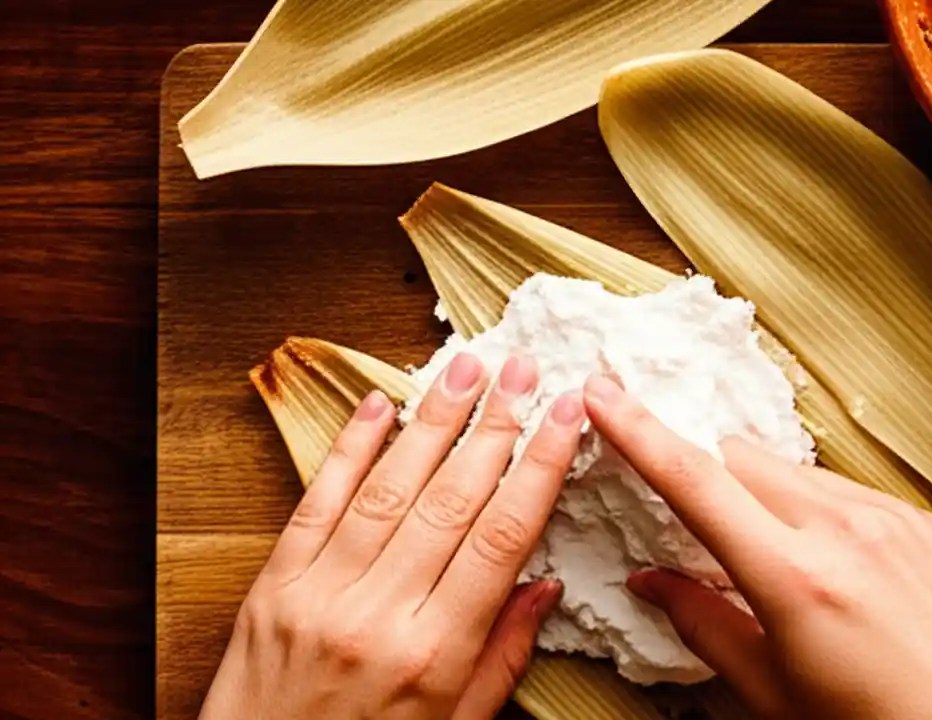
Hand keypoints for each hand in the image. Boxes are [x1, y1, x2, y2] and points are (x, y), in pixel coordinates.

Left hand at [200, 354, 584, 719]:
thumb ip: (501, 655)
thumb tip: (542, 583)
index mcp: (434, 655)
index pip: (500, 538)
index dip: (538, 467)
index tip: (566, 416)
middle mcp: (378, 616)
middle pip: (450, 500)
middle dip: (494, 426)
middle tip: (522, 369)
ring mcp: (319, 595)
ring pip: (389, 489)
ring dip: (432, 421)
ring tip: (465, 368)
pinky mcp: (272, 586)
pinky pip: (317, 503)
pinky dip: (350, 449)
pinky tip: (379, 404)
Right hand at [583, 374, 931, 719]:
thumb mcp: (773, 697)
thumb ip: (704, 627)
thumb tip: (651, 581)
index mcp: (794, 578)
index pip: (695, 482)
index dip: (638, 433)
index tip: (602, 393)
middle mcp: (844, 529)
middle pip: (741, 458)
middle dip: (705, 475)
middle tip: (696, 521)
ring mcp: (892, 518)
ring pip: (793, 472)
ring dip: (763, 496)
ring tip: (776, 563)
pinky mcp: (924, 522)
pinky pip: (845, 491)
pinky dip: (817, 512)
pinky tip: (833, 569)